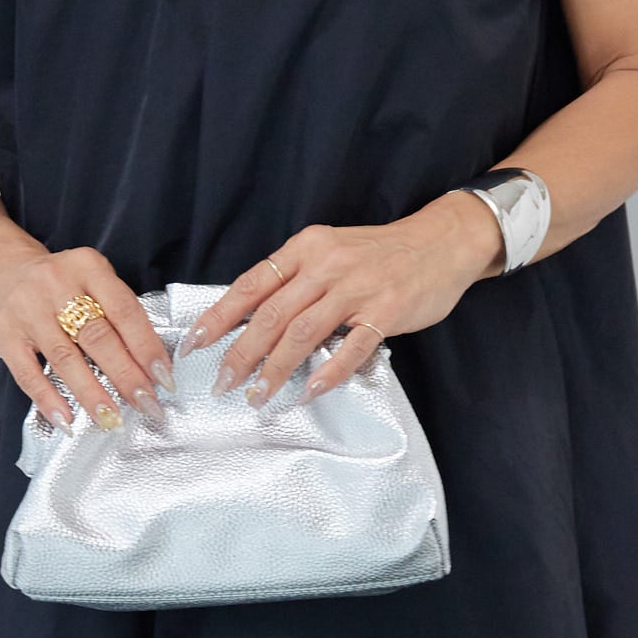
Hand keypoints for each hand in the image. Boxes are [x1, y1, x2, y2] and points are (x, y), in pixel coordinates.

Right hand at [0, 244, 171, 430]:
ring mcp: (27, 310)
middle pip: (98, 337)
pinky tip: (67, 420)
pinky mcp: (4, 335)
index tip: (163, 378)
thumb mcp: (90, 279)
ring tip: (111, 419)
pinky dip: (49, 400)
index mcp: (87, 266)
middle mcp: (56, 284)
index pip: (125, 311)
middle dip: (126, 376)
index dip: (146, 347)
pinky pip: (28, 374)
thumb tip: (148, 366)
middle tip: (147, 404)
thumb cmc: (57, 285)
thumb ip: (115, 311)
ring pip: (65, 359)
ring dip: (92, 394)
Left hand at [183, 197, 501, 403]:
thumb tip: (254, 321)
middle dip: (241, 354)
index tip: (195, 343)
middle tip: (223, 383)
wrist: (442, 242)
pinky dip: (327, 374)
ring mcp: (358, 288)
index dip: (219, 316)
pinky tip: (309, 392)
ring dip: (275, 369)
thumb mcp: (331, 251)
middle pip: (271, 314)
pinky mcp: (387, 311)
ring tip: (258, 395)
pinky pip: (351, 348)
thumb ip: (297, 281)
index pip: (252, 284)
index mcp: (306, 248)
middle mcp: (327, 265)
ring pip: (303, 333)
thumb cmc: (382, 253)